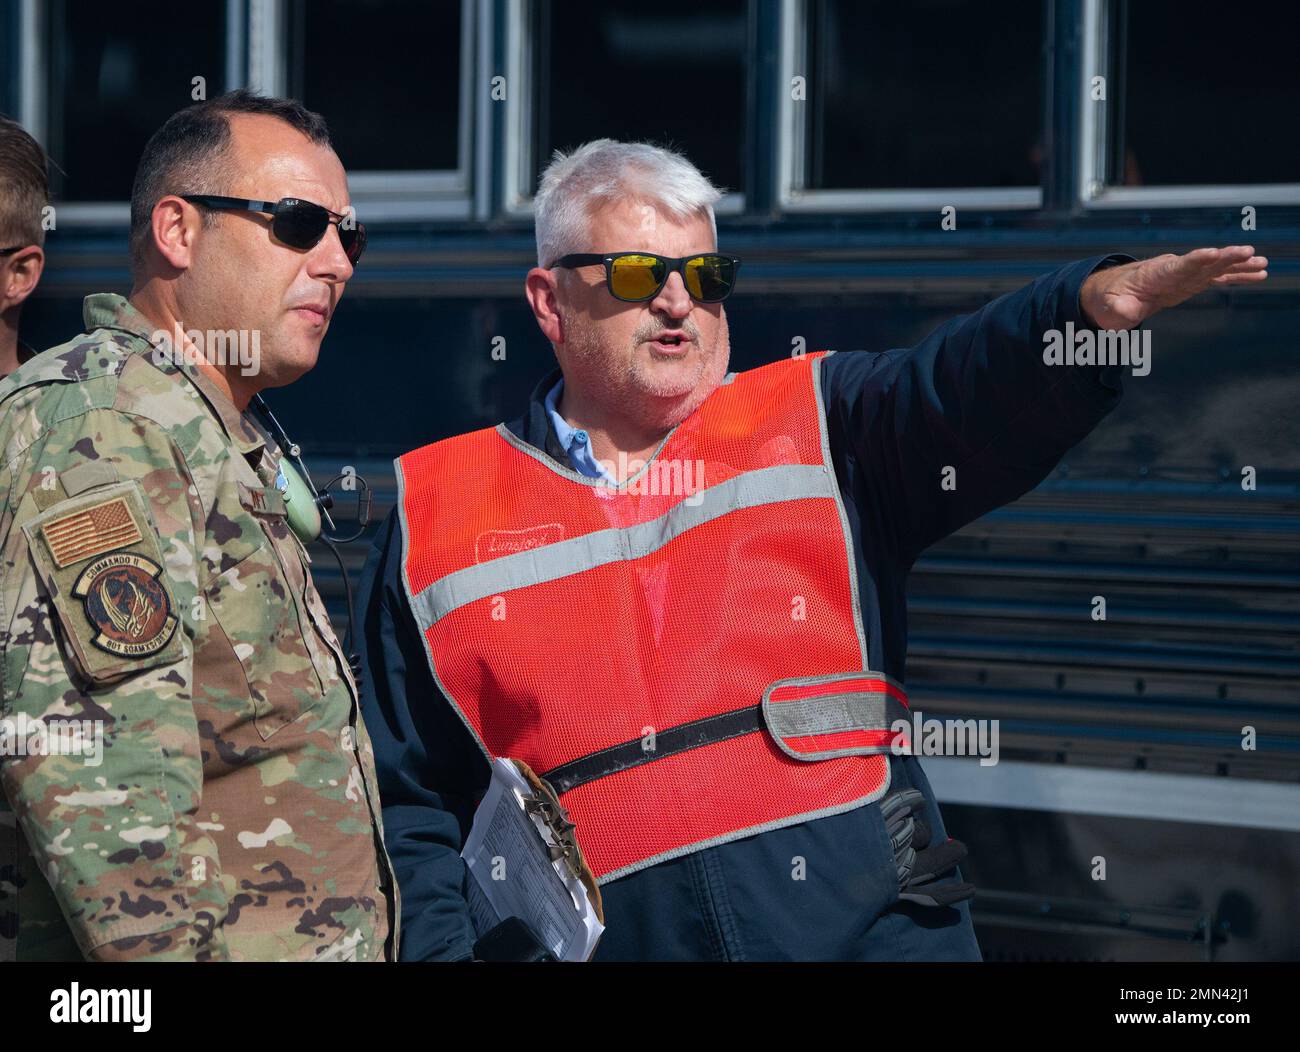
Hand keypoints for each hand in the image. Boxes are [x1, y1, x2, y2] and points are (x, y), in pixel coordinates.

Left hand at [1079, 246, 1267, 329]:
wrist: (1112, 292)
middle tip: (1246, 251)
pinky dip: (1237, 275)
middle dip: (1223, 257)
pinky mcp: (1191, 283)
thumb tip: (1125, 312)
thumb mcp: (1108, 307)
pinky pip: (1217, 277)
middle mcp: (1173, 270)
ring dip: (1238, 265)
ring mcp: (1184, 276)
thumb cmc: (1109, 299)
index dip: (1194, 260)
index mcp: (1154, 274)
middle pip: (1202, 263)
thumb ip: (1118, 308)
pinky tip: (1259, 274)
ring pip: (1214, 268)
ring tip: (1262, 263)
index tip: (1212, 253)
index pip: (1177, 266)